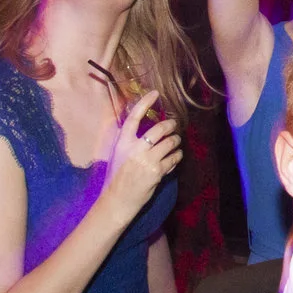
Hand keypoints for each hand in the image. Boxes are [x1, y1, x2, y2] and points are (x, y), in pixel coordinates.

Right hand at [99, 92, 183, 214]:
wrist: (118, 199)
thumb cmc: (116, 176)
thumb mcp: (117, 154)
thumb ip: (128, 140)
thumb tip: (141, 127)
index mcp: (122, 142)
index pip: (134, 117)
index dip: (144, 103)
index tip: (155, 93)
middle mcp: (135, 148)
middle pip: (160, 129)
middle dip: (171, 125)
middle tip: (174, 125)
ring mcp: (147, 160)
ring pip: (170, 143)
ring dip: (176, 141)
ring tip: (176, 142)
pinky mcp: (157, 172)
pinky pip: (173, 158)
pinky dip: (176, 156)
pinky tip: (175, 157)